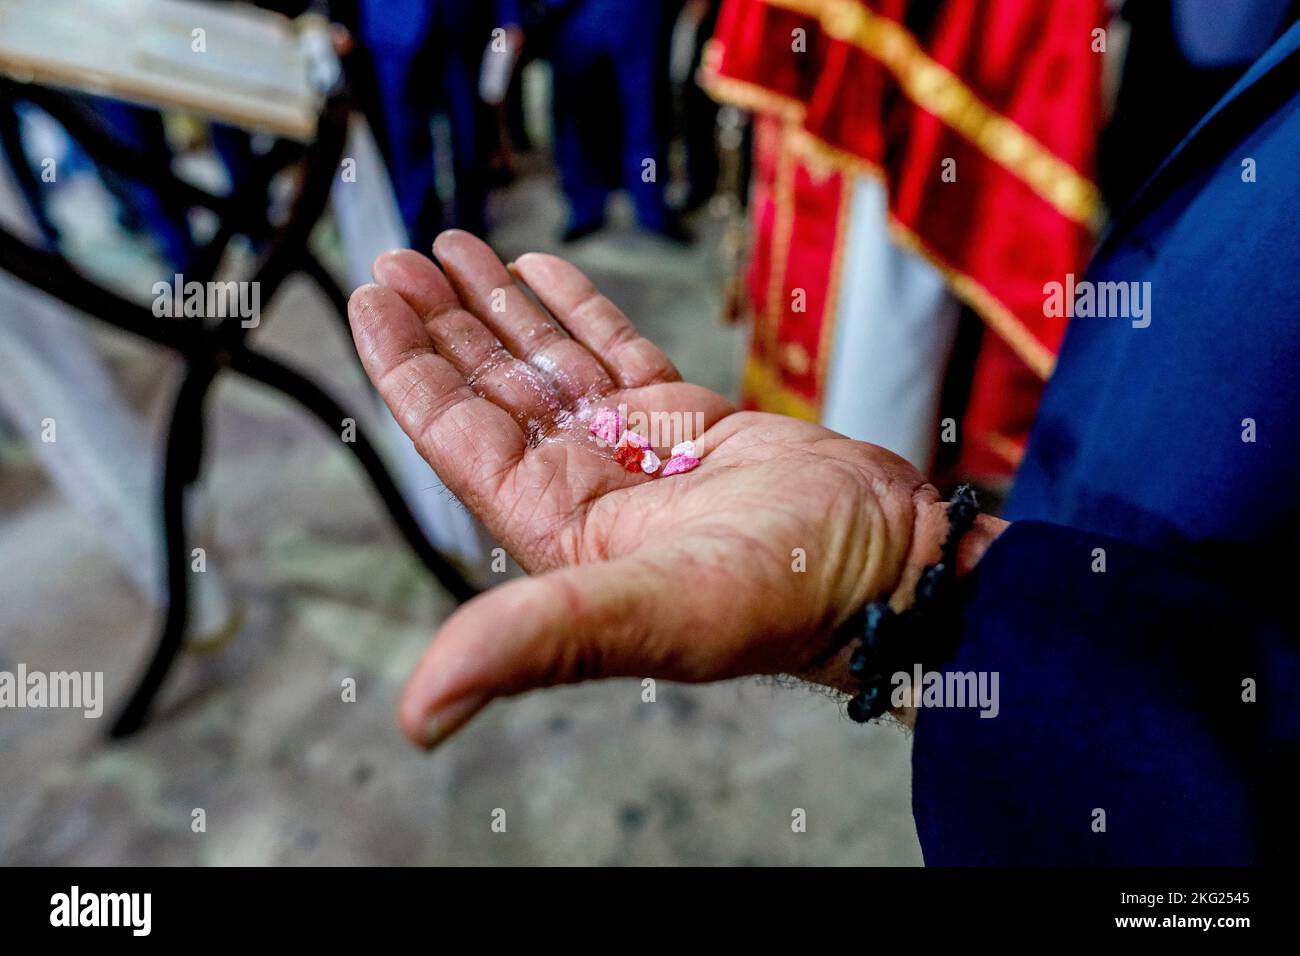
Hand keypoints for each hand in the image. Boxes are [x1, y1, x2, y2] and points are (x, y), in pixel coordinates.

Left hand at [348, 231, 997, 746]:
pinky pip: (619, 354)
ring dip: (500, 310)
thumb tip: (420, 720)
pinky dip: (579, 311)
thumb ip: (538, 640)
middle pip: (494, 392)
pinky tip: (540, 272)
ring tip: (452, 250)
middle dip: (444, 325)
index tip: (373, 296)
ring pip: (552, 366)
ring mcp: (638, 451)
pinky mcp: (692, 422)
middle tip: (400, 258)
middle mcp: (587, 490)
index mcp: (559, 530)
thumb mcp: (655, 613)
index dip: (412, 367)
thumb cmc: (789, 595)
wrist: (893, 564)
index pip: (460, 436)